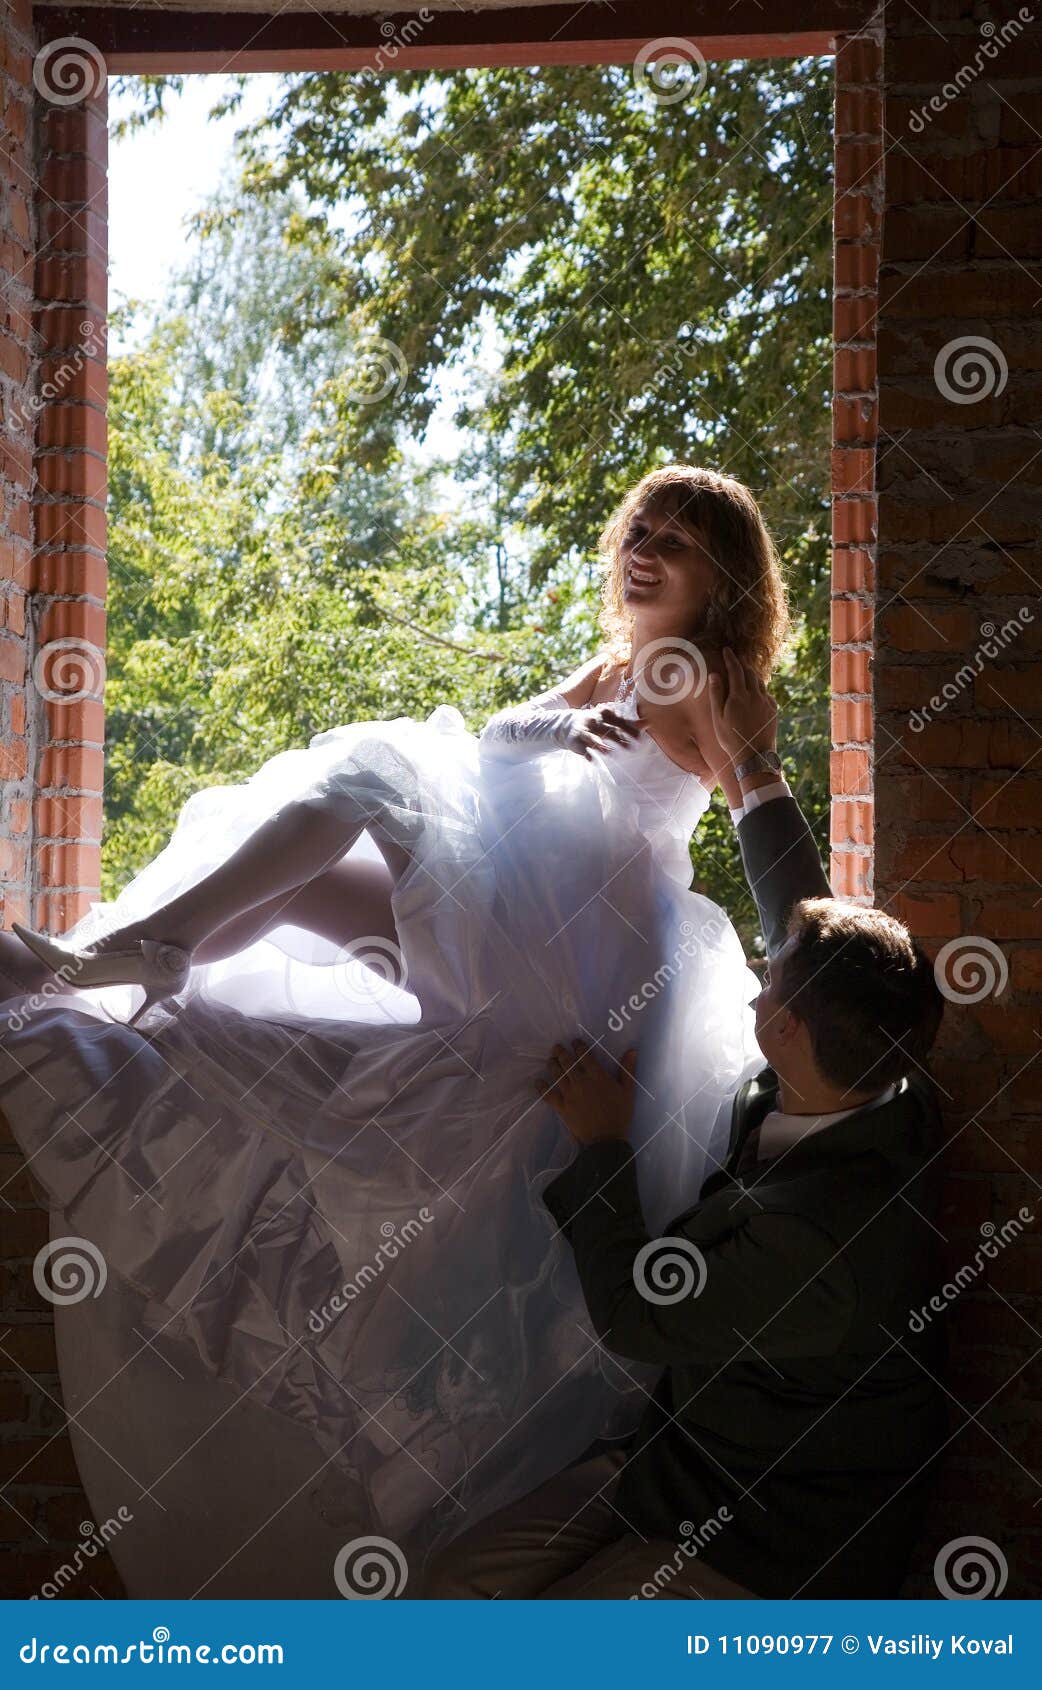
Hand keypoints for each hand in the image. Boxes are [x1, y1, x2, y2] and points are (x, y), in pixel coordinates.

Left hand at [537, 1040, 636, 1143]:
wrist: (606, 1138)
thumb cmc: (619, 1114)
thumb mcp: (628, 1091)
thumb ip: (628, 1070)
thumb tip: (632, 1051)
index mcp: (597, 1076)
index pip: (584, 1055)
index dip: (578, 1046)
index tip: (574, 1042)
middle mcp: (580, 1081)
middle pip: (567, 1062)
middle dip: (560, 1052)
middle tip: (556, 1047)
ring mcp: (569, 1094)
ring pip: (557, 1074)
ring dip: (552, 1064)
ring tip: (550, 1059)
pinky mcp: (562, 1106)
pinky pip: (548, 1094)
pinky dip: (542, 1087)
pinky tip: (538, 1081)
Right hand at [568, 704, 642, 760]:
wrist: (570, 724)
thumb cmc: (597, 723)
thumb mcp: (612, 721)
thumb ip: (629, 723)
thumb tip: (648, 723)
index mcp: (604, 713)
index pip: (619, 721)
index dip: (629, 729)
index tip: (640, 738)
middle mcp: (593, 720)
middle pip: (607, 729)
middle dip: (618, 738)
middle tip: (631, 748)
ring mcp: (584, 730)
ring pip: (592, 738)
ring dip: (601, 745)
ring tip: (609, 753)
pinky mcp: (575, 740)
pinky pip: (581, 747)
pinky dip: (586, 753)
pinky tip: (592, 759)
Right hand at [708, 648, 778, 763]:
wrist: (754, 756)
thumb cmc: (731, 739)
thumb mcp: (718, 718)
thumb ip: (716, 694)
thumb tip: (715, 675)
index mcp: (739, 696)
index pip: (735, 670)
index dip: (731, 658)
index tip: (727, 650)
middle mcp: (755, 696)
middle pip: (749, 672)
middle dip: (742, 664)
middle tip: (736, 659)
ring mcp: (766, 702)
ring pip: (759, 681)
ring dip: (751, 675)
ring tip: (745, 673)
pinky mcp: (773, 710)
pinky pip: (766, 693)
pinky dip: (759, 688)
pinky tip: (755, 693)